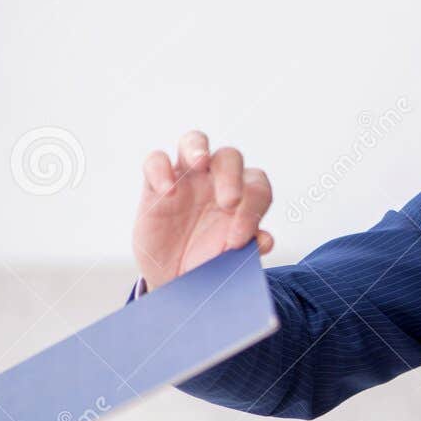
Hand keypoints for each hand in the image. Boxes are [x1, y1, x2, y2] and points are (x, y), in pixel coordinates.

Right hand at [133, 131, 273, 291]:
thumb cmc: (208, 264)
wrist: (175, 279)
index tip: (240, 240)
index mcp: (243, 198)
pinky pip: (157, 160)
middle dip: (231, 177)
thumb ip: (249, 251)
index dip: (253, 209)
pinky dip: (161, 169)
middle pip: (230, 157)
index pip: (257, 188)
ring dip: (198, 148)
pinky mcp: (155, 184)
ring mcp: (186, 178)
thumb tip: (265, 240)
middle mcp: (217, 181)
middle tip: (229, 203)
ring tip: (199, 162)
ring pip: (194, 142)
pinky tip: (166, 191)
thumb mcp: (229, 263)